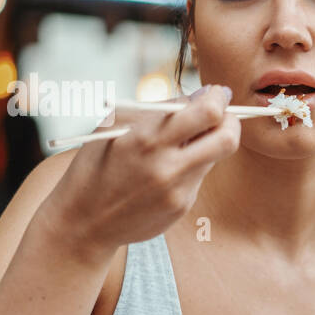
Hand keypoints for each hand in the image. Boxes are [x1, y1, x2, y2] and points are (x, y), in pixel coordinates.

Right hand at [38, 85, 240, 260]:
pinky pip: (199, 176)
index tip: (218, 93)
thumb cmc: (96, 163)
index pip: (207, 112)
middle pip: (228, 138)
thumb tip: (203, 94)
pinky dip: (191, 165)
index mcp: (147, 138)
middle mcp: (167, 166)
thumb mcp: (116, 125)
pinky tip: (166, 169)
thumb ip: (161, 108)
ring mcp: (178, 190)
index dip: (220, 98)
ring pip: (216, 156)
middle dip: (232, 121)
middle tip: (223, 115)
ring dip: (210, 142)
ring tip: (187, 139)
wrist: (83, 221)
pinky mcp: (182, 206)